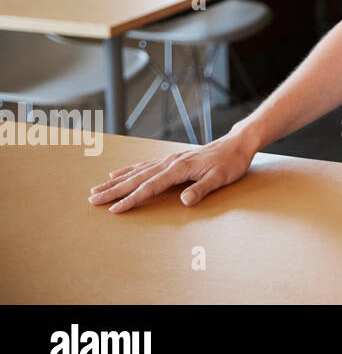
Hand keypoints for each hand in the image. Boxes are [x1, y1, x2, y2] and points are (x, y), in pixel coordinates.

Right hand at [87, 129, 258, 212]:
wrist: (238, 144)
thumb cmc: (231, 162)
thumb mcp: (221, 178)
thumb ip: (202, 189)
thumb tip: (184, 201)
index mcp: (180, 168)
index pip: (150, 186)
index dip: (132, 199)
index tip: (114, 209)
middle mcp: (170, 162)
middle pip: (137, 178)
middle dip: (114, 190)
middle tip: (92, 199)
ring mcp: (170, 160)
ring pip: (137, 172)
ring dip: (116, 181)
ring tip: (96, 189)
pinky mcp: (172, 160)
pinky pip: (144, 165)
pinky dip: (128, 170)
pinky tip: (117, 174)